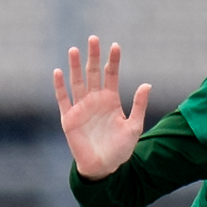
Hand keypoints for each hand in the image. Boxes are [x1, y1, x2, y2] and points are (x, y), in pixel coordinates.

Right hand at [53, 36, 150, 179]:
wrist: (103, 168)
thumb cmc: (120, 149)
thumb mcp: (134, 126)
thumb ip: (139, 105)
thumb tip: (147, 84)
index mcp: (110, 100)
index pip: (111, 75)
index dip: (113, 60)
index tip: (115, 46)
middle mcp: (94, 100)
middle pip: (93, 73)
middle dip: (93, 56)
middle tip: (93, 39)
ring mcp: (81, 108)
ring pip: (77, 82)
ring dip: (75, 67)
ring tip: (74, 50)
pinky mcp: (69, 118)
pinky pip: (63, 99)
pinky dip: (60, 86)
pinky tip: (59, 72)